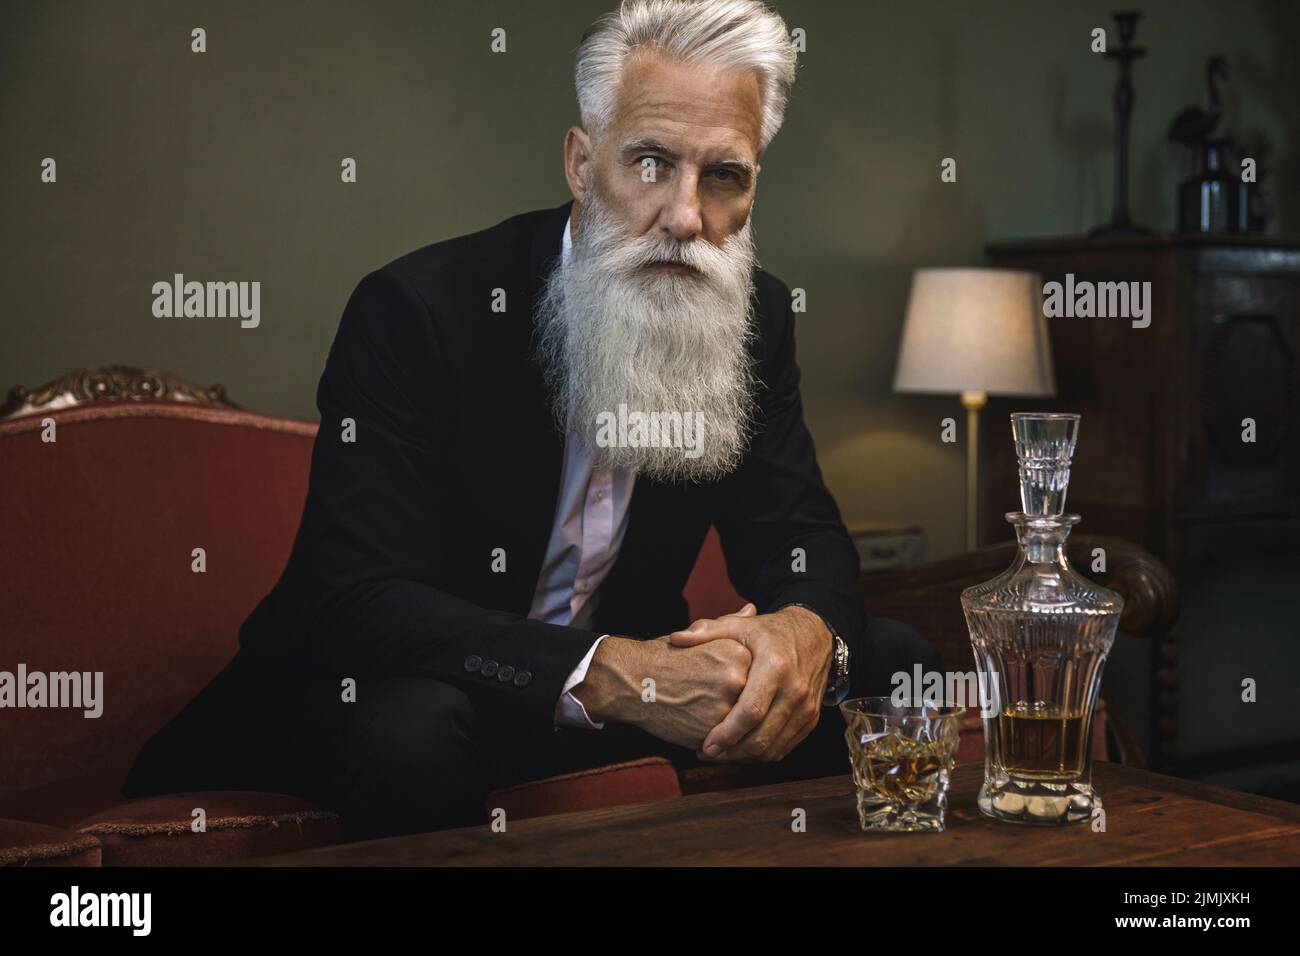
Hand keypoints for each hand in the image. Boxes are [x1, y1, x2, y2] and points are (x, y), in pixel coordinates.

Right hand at [569, 634, 751, 751]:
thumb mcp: (698, 634)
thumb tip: (752, 609)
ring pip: (741, 725)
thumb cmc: (665, 657)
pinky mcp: (711, 731)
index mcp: (740, 653)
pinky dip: (716, 741)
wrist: (632, 679)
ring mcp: (726, 706)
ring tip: (700, 713)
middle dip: (734, 707)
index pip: (757, 678)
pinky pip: (726, 742)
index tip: (716, 684)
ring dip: (729, 727)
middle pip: (750, 701)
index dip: (737, 686)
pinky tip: (694, 725)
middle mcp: (738, 678)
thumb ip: (730, 625)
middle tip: (707, 702)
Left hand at [668, 603, 832, 762]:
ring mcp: (807, 707)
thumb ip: (706, 631)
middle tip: (707, 753)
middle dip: (732, 752)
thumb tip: (676, 638)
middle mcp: (795, 690)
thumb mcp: (740, 625)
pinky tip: (740, 749)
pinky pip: (785, 747)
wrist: (816, 634)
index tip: (705, 744)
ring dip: (744, 758)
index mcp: (775, 666)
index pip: (751, 711)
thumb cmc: (770, 631)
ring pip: (774, 748)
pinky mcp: (811, 719)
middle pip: (762, 737)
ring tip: (720, 754)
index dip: (727, 733)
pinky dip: (761, 754)